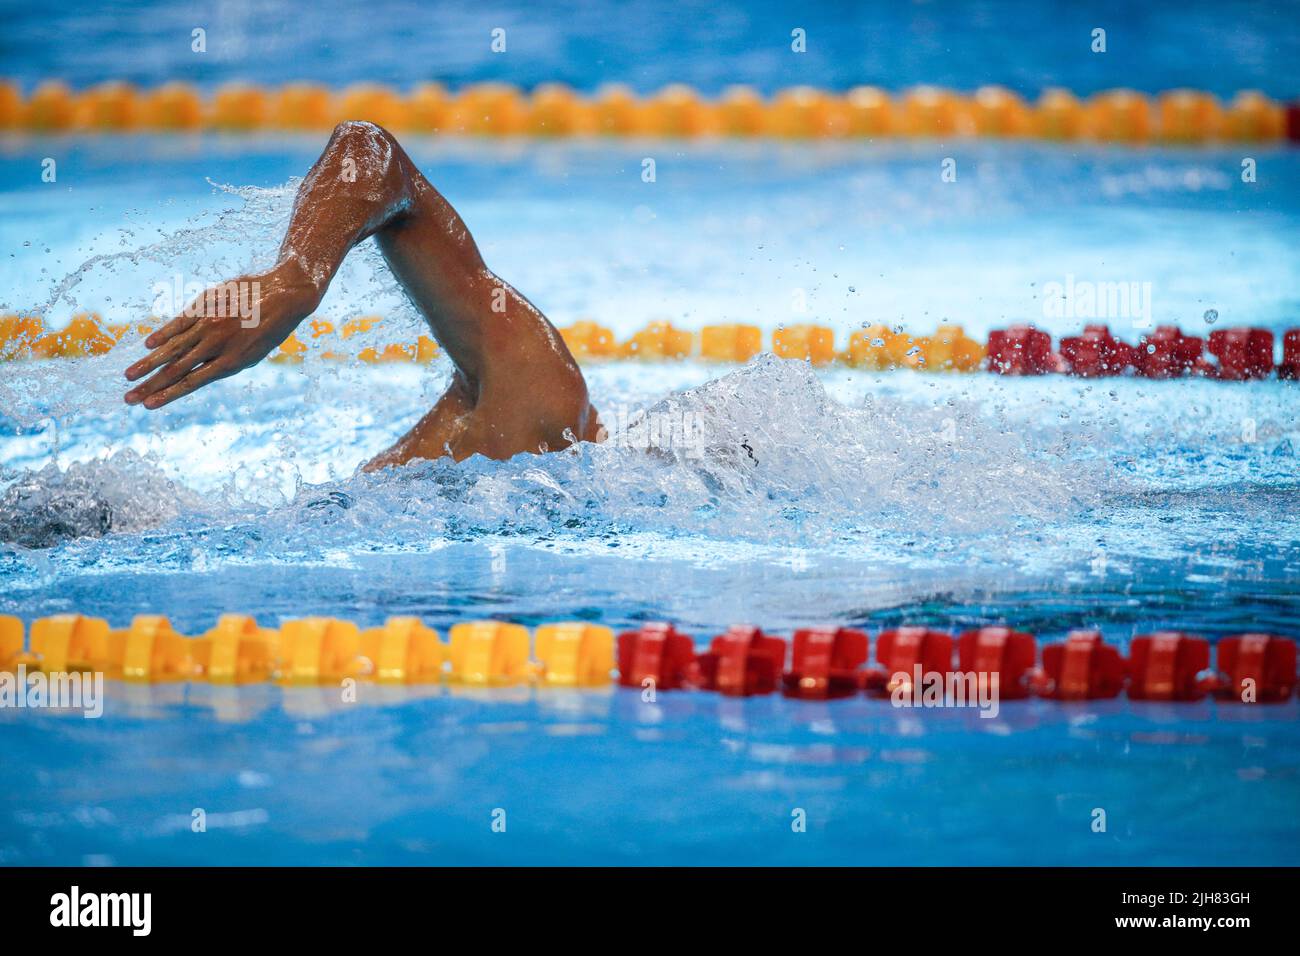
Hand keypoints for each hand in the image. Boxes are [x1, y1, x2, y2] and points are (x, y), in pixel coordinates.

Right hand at [124, 264, 319, 408]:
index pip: (191, 383)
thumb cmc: (270, 329)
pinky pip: (179, 322)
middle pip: (175, 369)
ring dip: (148, 364)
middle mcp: (217, 344)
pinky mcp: (205, 305)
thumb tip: (195, 373)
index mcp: (231, 361)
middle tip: (128, 398)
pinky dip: (163, 334)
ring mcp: (209, 323)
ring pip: (172, 347)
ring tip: (129, 376)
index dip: (168, 395)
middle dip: (150, 385)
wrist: (285, 294)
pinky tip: (148, 345)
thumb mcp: (253, 354)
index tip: (147, 406)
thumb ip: (223, 363)